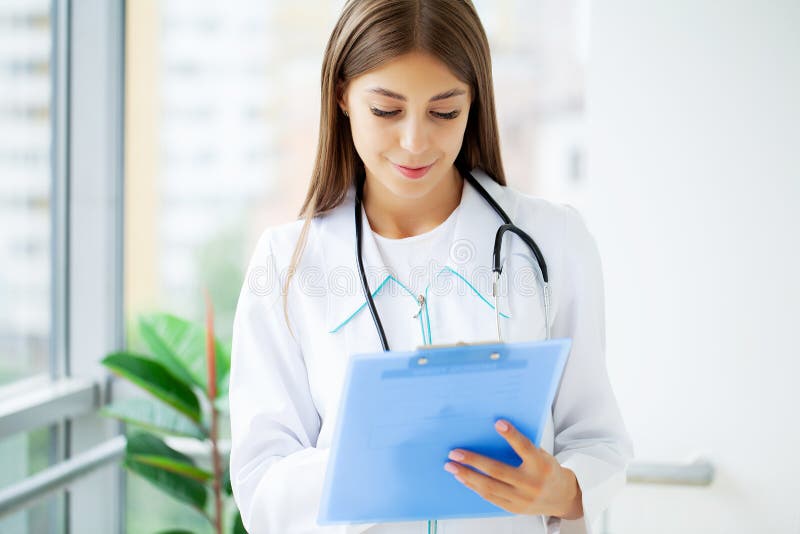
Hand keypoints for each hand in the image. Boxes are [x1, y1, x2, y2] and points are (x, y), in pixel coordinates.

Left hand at [443, 419, 582, 518]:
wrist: (562, 497)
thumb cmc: (547, 469)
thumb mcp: (541, 454)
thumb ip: (523, 447)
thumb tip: (495, 429)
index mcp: (541, 464)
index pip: (525, 447)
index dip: (512, 435)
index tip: (498, 423)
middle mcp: (531, 483)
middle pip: (498, 471)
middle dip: (474, 461)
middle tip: (455, 452)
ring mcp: (522, 499)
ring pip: (490, 487)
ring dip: (467, 476)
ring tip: (452, 466)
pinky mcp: (514, 508)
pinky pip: (490, 497)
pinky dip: (474, 487)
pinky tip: (463, 478)